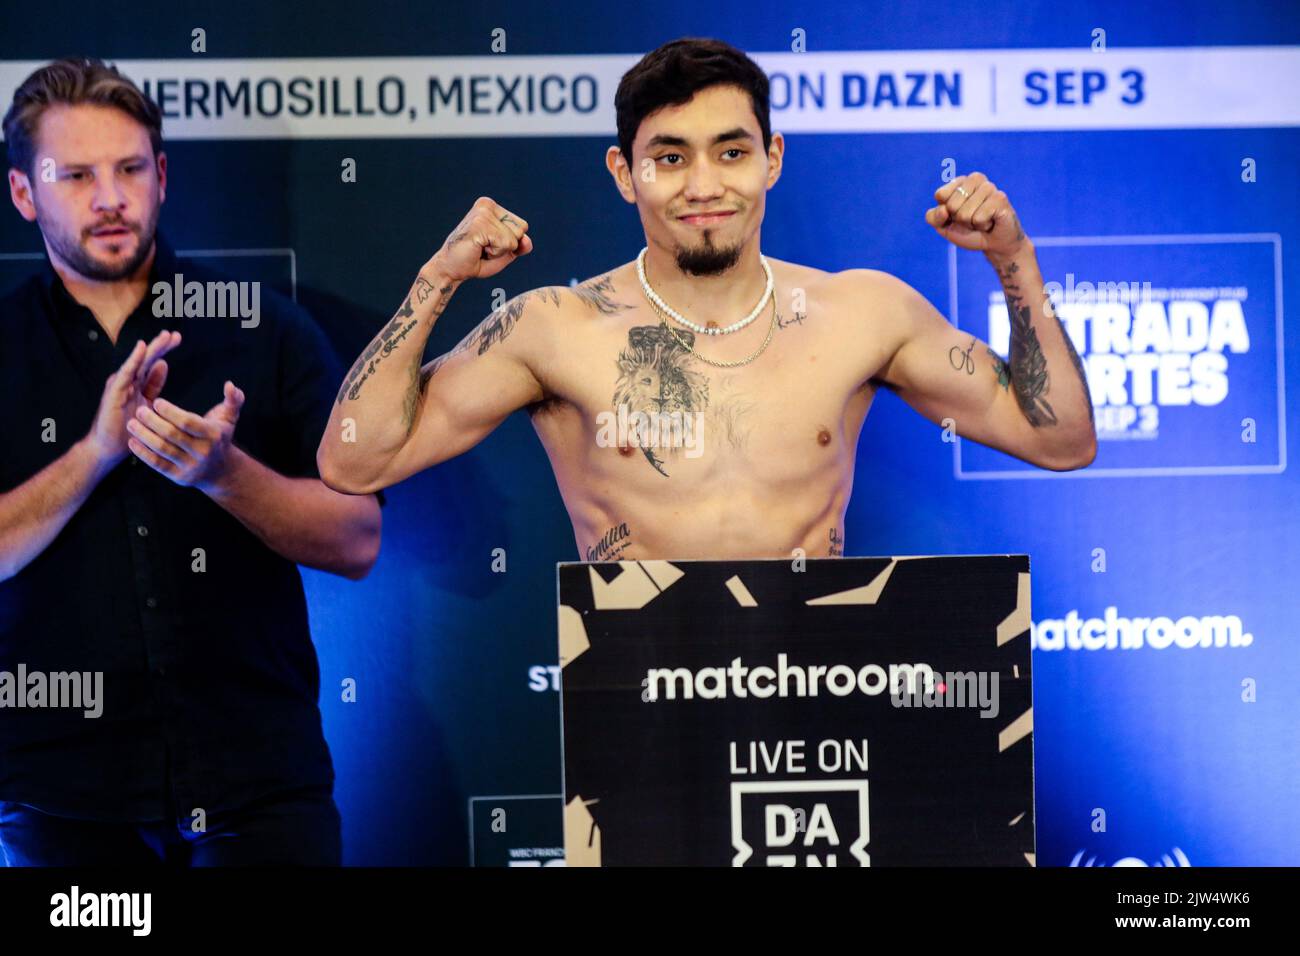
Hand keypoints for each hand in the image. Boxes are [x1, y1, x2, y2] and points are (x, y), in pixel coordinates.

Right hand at [87, 330, 180, 468]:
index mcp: (136, 382)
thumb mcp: (147, 403)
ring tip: (165, 337)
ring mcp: (120, 385)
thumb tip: (164, 364)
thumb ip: (153, 384)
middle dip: (161, 345)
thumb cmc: (127, 427)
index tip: (178, 337)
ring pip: (138, 362)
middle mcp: (127, 380)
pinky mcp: (114, 392)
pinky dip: (134, 359)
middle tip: (175, 334)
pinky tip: (142, 348)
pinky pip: (126, 373)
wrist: (108, 447)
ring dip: (151, 348)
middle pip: (147, 358)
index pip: (152, 361)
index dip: (164, 349)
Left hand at [125, 380, 244, 492]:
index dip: (170, 412)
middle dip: (152, 422)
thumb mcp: (229, 418)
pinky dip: (143, 453)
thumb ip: (233, 399)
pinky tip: (132, 442)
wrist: (220, 470)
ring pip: (162, 449)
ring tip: (131, 423)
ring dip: (143, 435)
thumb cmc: (220, 437)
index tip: (156, 401)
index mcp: (213, 435)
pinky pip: (157, 464)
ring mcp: (190, 466)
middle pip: (171, 435)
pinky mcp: (178, 477)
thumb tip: (230, 385)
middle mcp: (202, 452)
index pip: (187, 422)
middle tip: (139, 410)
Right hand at [426, 196, 531, 281]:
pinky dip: (495, 253)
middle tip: (484, 248)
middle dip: (506, 246)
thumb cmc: (475, 260)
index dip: (510, 242)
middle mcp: (487, 205)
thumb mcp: (504, 252)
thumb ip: (519, 246)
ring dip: (499, 251)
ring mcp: (483, 213)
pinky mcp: (480, 224)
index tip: (489, 245)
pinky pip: (506, 244)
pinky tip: (478, 249)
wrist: (451, 270)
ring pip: (514, 239)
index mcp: (491, 207)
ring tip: (480, 248)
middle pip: (521, 230)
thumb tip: (527, 241)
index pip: (522, 226)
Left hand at [925, 172, 1027, 259]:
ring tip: (982, 220)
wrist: (992, 244)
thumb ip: (933, 217)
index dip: (945, 212)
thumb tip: (944, 209)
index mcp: (959, 182)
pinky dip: (982, 225)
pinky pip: (978, 218)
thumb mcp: (943, 226)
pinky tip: (991, 221)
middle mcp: (975, 179)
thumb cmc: (968, 231)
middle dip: (959, 220)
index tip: (955, 215)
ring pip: (965, 213)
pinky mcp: (1000, 198)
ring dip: (971, 224)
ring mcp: (989, 187)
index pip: (940, 195)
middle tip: (971, 220)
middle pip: (952, 205)